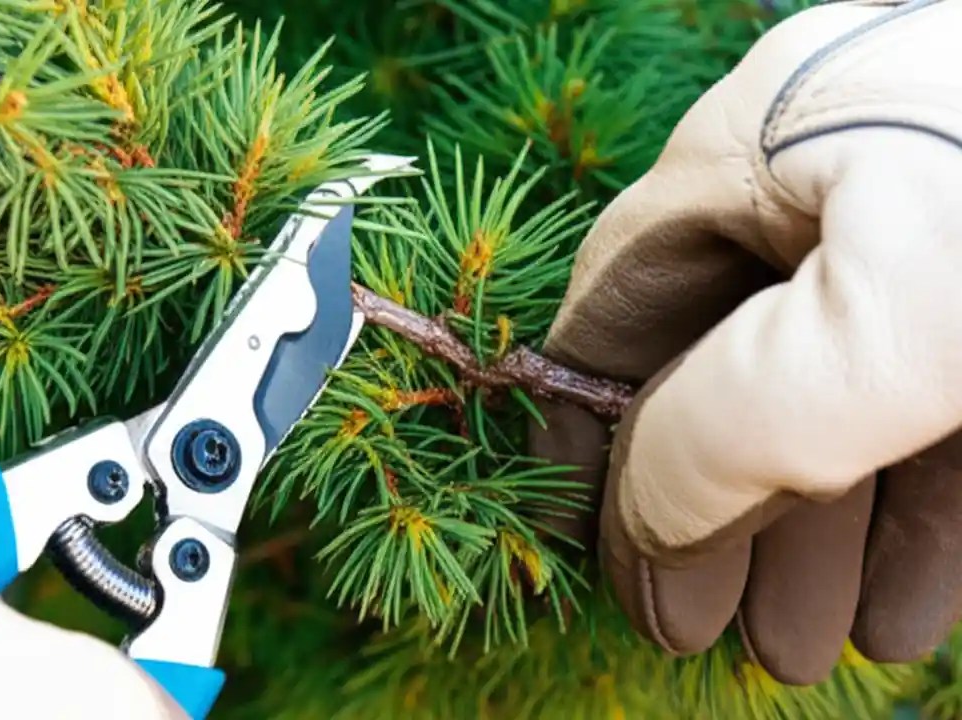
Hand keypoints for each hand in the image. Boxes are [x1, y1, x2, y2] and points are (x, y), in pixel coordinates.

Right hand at [530, 0, 961, 683]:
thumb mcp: (893, 318)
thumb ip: (729, 422)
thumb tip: (646, 519)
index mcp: (772, 144)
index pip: (622, 296)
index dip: (587, 424)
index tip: (594, 550)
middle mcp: (846, 185)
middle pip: (728, 367)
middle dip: (711, 517)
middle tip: (702, 635)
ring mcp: (940, 251)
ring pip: (838, 408)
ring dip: (813, 542)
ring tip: (803, 651)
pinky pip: (944, 426)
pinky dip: (922, 529)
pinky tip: (913, 620)